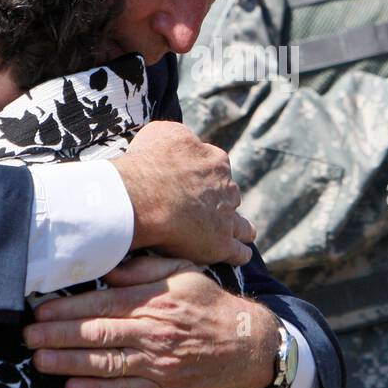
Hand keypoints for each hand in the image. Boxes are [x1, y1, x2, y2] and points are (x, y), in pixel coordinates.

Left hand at [23, 255, 278, 387]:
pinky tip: (71, 387)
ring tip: (39, 360)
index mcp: (153, 300)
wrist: (246, 343)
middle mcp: (152, 331)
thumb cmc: (209, 304)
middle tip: (28, 336)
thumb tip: (110, 268)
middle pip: (96, 333)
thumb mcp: (184, 273)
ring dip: (67, 362)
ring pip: (104, 362)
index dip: (67, 308)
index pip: (101, 303)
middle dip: (57, 335)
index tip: (40, 311)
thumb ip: (145, 269)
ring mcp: (157, 361)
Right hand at [111, 121, 255, 264]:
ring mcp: (227, 217)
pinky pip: (238, 251)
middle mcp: (226, 188)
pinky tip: (240, 255)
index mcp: (216, 161)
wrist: (143, 197)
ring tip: (244, 233)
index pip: (216, 167)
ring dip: (241, 227)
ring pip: (241, 224)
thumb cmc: (148, 163)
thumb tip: (184, 142)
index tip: (193, 183)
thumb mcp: (162, 132)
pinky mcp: (221, 244)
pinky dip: (240, 253)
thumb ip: (180, 137)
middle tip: (206, 210)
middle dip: (221, 200)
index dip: (204, 176)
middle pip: (229, 194)